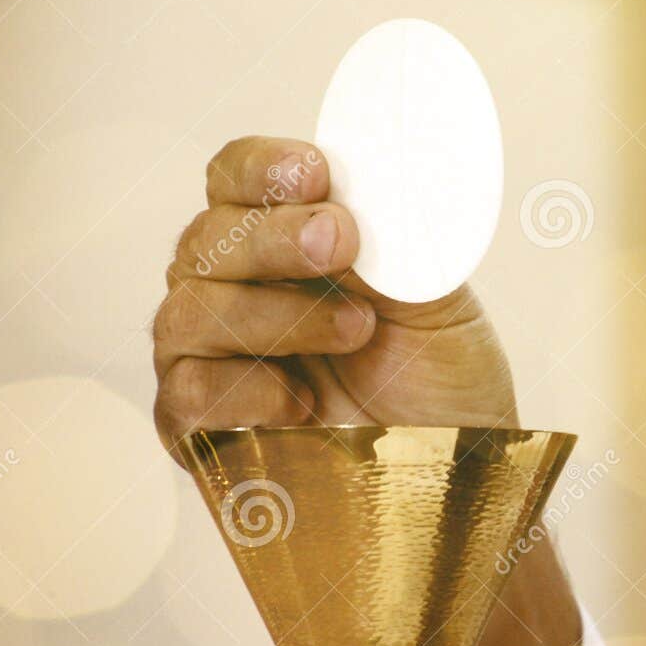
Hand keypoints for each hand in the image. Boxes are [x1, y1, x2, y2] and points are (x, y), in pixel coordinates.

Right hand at [153, 136, 578, 645]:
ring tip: (356, 331)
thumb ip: (393, 238)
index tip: (315, 173)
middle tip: (340, 242)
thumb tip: (357, 189)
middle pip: (203, 239)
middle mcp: (232, 292)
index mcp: (282, 243)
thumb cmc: (446, 382)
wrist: (461, 477)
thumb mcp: (437, 295)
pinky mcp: (202, 434)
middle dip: (271, 235)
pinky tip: (303, 402)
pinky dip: (244, 391)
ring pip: (185, 311)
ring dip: (272, 313)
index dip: (260, 168)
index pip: (234, 180)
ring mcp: (210, 362)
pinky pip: (184, 395)